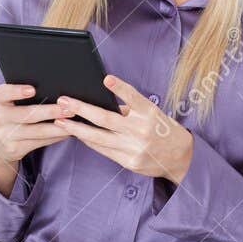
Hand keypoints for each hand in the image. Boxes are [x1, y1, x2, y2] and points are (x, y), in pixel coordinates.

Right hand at [0, 83, 71, 194]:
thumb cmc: (9, 116)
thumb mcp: (7, 104)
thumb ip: (20, 95)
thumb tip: (53, 86)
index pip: (3, 93)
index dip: (16, 91)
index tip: (32, 89)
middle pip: (27, 115)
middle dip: (50, 111)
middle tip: (69, 108)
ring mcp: (7, 136)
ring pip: (37, 131)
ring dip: (58, 126)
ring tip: (73, 120)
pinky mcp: (16, 149)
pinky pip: (40, 142)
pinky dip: (55, 137)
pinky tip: (67, 132)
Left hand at [54, 74, 194, 183]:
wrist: (181, 158)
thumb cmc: (163, 130)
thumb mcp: (153, 114)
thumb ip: (130, 110)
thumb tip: (101, 103)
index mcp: (149, 113)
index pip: (134, 97)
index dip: (121, 88)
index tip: (107, 78)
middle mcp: (141, 130)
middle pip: (106, 119)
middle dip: (81, 109)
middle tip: (63, 101)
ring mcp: (134, 148)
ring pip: (99, 138)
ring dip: (77, 128)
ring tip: (61, 120)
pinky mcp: (130, 162)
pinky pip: (104, 150)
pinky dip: (89, 141)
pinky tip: (77, 134)